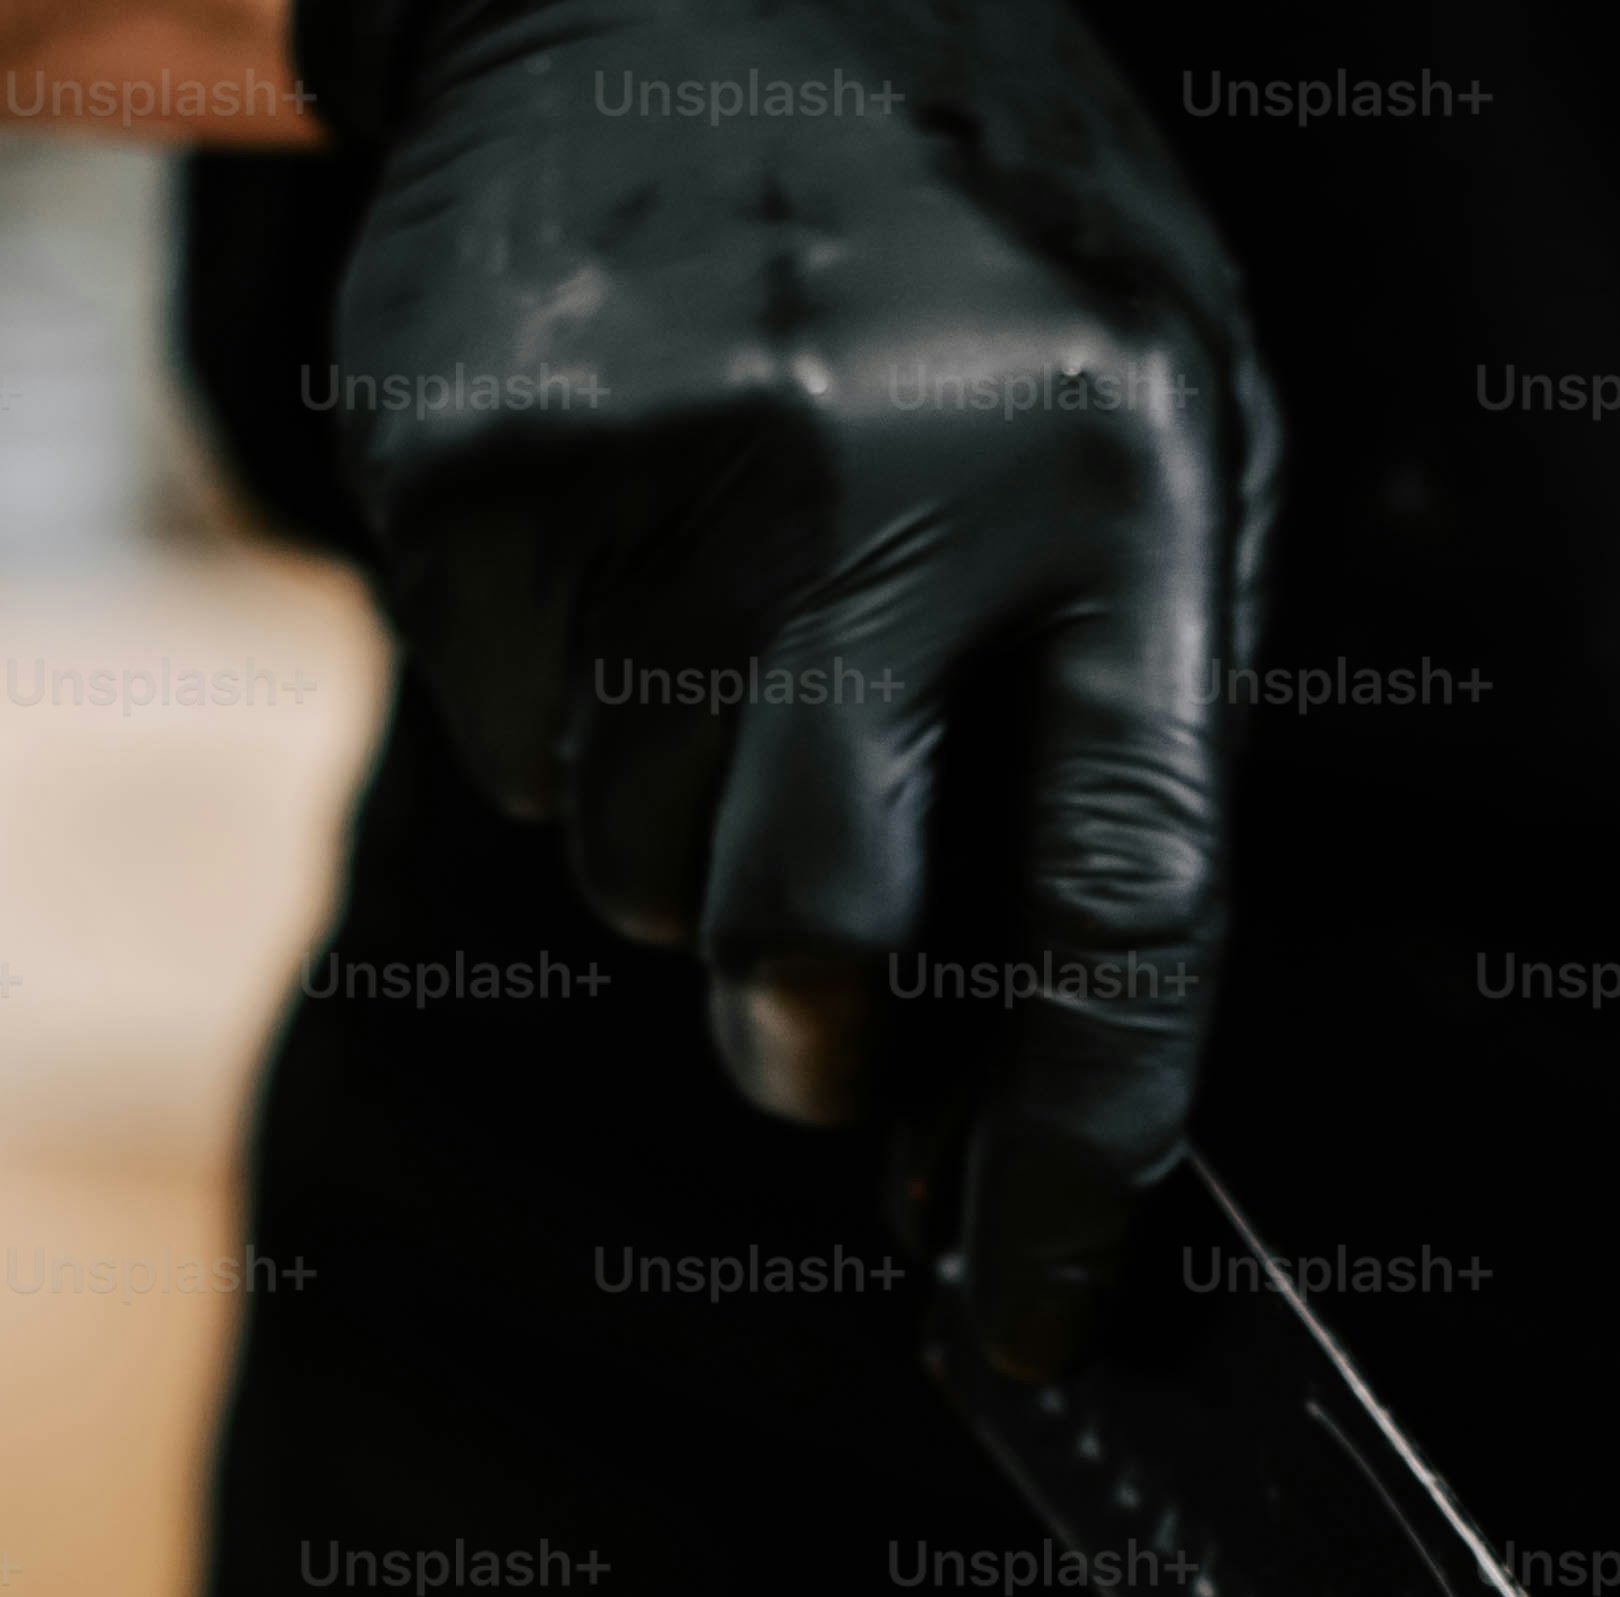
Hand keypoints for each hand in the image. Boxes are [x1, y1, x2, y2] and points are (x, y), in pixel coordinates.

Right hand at [304, 0, 1272, 1366]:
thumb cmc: (977, 255)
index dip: (1071, 1151)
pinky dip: (566, 708)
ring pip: (638, 875)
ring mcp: (651, 458)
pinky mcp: (463, 457)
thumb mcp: (1156, 420)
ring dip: (686, 829)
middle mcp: (888, 467)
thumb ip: (1115, 741)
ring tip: (732, 614)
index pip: (1121, 899)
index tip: (1025, 1317)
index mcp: (1119, 471)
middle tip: (823, 1012)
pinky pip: (512, 748)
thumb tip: (1005, 1116)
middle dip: (813, 1037)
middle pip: (812, 941)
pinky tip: (622, 539)